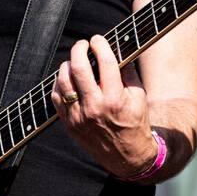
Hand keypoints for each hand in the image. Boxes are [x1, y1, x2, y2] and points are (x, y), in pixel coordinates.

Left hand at [51, 35, 158, 178]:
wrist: (126, 156)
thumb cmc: (135, 122)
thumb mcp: (139, 96)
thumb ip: (127, 72)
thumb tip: (115, 49)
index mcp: (114, 99)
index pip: (105, 62)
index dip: (100, 45)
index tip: (98, 39)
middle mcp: (94, 107)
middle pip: (79, 68)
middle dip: (79, 49)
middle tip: (83, 45)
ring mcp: (78, 117)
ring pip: (63, 81)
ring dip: (68, 65)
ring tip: (75, 61)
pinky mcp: (69, 123)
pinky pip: (57, 96)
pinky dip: (60, 83)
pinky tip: (68, 79)